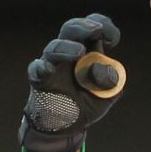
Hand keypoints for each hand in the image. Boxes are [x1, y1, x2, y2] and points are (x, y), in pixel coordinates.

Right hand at [19, 14, 122, 151]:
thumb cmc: (86, 103)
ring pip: (54, 47)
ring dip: (68, 47)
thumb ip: (112, 82)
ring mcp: (52, 63)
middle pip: (71, 29)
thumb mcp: (106, 94)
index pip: (93, 28)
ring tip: (80, 52)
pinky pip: (37, 70)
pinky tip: (48, 69)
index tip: (113, 40)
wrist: (66, 125)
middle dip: (84, 26)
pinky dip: (41, 68)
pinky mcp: (39, 79)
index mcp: (88, 50)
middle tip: (97, 29)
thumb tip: (105, 69)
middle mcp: (67, 51)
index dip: (104, 26)